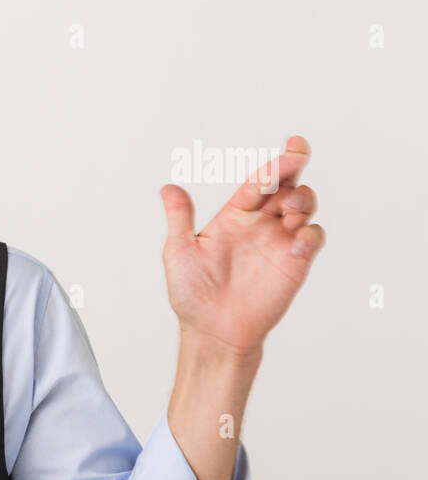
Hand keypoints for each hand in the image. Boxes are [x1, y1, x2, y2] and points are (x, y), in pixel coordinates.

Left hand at [159, 135, 325, 354]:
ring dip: (304, 198)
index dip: (275, 164)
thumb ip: (179, 218)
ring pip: (304, 206)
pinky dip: (310, 233)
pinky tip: (296, 240)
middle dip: (294, 169)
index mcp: (234, 216)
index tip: (291, 149)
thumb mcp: (179, 251)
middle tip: (295, 161)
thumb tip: (167, 188)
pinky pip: (312, 238)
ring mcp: (279, 242)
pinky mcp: (295, 263)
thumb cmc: (192, 293)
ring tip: (290, 208)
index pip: (259, 182)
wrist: (212, 330)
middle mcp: (260, 224)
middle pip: (286, 186)